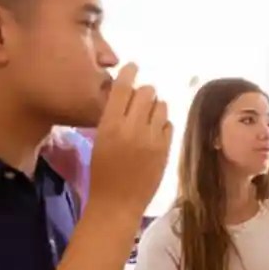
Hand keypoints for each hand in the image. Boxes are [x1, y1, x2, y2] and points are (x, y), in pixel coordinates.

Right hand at [89, 63, 173, 214]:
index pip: (123, 87)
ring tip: (148, 114)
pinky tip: (155, 131)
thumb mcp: (100, 140)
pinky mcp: (166, 150)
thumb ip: (113, 117)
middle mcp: (133, 128)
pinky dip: (162, 123)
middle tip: (141, 96)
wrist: (117, 203)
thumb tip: (126, 97)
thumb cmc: (102, 172)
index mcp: (110, 124)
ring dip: (155, 105)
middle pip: (146, 92)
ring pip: (161, 106)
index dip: (128, 73)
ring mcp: (152, 139)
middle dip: (144, 91)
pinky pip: (168, 125)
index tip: (132, 66)